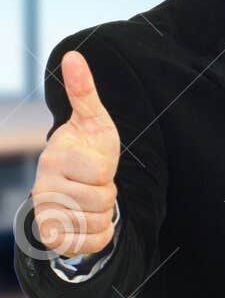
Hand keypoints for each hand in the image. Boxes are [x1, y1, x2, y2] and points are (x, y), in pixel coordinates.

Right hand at [30, 52, 119, 255]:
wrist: (76, 187)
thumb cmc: (88, 149)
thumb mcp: (93, 120)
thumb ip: (84, 91)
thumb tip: (74, 55)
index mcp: (53, 159)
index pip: (101, 174)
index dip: (108, 171)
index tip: (95, 165)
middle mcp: (41, 188)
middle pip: (102, 199)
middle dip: (108, 193)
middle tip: (95, 185)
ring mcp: (44, 214)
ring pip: (98, 221)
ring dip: (105, 213)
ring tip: (91, 200)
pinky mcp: (52, 238)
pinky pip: (92, 243)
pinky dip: (100, 235)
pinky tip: (89, 221)